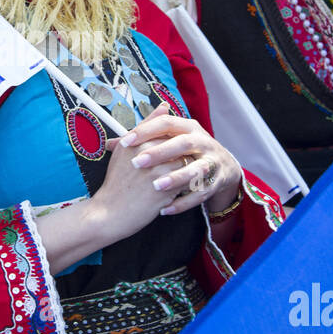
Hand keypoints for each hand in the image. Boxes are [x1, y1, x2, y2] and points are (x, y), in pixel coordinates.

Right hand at [89, 105, 189, 239]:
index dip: (172, 144)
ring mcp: (157, 172)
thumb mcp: (125, 150)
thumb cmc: (117, 181)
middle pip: (178, 147)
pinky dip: (185, 186)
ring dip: (185, 171)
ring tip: (178, 179)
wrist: (109, 213)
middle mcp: (147, 154)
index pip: (168, 132)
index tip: (168, 156)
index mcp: (138, 141)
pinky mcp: (164, 190)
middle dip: (181, 157)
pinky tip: (178, 190)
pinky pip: (186, 182)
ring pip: (185, 164)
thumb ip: (146, 126)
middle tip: (174, 169)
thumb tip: (165, 106)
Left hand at [117, 107, 241, 217]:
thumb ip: (143, 140)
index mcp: (188, 127)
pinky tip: (165, 209)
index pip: (166, 124)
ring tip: (156, 186)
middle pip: (183, 144)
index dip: (146, 130)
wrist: (222, 166)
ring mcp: (212, 161)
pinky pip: (201, 194)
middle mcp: (202, 141)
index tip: (125, 141)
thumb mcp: (168, 141)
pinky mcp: (216, 181)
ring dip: (176, 178)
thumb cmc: (186, 152)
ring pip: (196, 170)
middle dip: (160, 153)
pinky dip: (183, 203)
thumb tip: (110, 144)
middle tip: (137, 163)